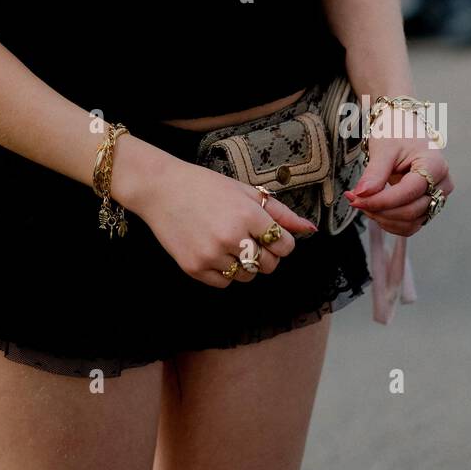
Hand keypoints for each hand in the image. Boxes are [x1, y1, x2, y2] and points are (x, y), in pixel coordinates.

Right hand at [135, 151, 316, 288]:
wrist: (161, 189)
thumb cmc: (205, 186)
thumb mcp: (244, 191)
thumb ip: (279, 211)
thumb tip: (309, 229)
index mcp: (247, 214)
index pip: (284, 245)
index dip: (280, 241)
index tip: (269, 234)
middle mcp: (231, 236)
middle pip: (268, 265)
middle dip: (265, 255)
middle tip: (249, 239)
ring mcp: (211, 255)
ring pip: (247, 276)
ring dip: (244, 264)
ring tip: (228, 243)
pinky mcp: (194, 268)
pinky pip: (224, 283)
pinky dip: (224, 272)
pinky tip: (213, 251)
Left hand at [344, 110, 453, 235]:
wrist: (403, 127)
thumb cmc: (395, 131)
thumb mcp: (384, 147)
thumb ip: (375, 172)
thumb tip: (361, 195)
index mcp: (435, 165)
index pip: (408, 192)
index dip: (381, 200)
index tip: (355, 198)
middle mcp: (442, 185)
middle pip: (411, 211)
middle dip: (379, 210)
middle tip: (353, 200)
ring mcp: (437, 198)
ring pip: (411, 223)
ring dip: (383, 219)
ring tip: (361, 203)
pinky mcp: (428, 206)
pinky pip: (410, 225)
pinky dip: (390, 223)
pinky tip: (373, 210)